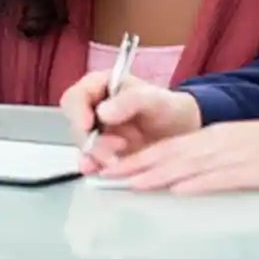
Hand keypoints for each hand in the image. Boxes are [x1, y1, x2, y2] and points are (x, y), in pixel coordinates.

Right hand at [59, 71, 201, 173]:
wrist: (183, 133)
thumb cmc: (168, 109)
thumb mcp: (154, 99)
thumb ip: (130, 100)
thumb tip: (102, 112)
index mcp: (101, 86)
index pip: (76, 96)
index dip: (77, 110)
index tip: (87, 124)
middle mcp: (93, 108)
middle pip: (76, 124)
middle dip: (91, 139)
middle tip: (117, 147)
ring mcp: (96, 132)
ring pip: (82, 145)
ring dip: (95, 155)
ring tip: (116, 160)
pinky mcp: (102, 153)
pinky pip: (90, 161)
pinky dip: (94, 167)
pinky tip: (101, 171)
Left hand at [96, 109, 258, 194]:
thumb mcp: (250, 151)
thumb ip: (220, 163)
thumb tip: (191, 181)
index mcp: (220, 135)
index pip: (173, 146)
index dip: (142, 157)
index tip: (117, 167)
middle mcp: (223, 141)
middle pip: (171, 153)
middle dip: (137, 165)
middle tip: (108, 175)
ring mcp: (239, 154)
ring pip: (188, 164)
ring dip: (156, 174)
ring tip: (128, 183)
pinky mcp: (256, 170)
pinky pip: (221, 178)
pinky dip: (196, 183)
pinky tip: (177, 189)